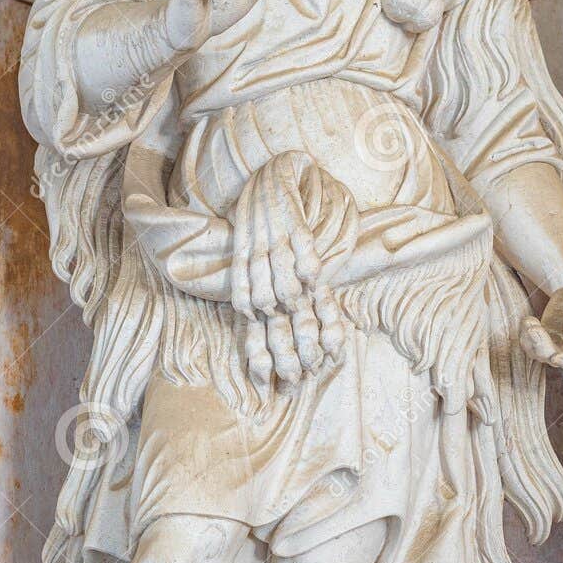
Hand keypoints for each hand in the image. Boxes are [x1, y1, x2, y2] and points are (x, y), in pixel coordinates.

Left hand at [230, 155, 357, 387]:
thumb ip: (259, 294)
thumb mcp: (250, 260)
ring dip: (304, 324)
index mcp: (242, 275)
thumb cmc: (258, 224)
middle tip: (301, 379)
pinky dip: (312, 275)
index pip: (249, 323)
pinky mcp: (294, 228)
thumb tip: (268, 332)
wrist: (269, 175)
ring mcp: (275, 247)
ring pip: (287, 292)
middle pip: (270, 317)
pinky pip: (305, 258)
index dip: (262, 356)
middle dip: (286, 353)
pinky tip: (320, 290)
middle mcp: (256, 264)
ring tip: (320, 352)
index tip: (276, 387)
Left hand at [519, 270, 562, 378]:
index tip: (557, 355)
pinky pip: (530, 345)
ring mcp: (557, 344)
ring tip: (530, 321)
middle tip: (534, 328)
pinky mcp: (543, 337)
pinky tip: (528, 320)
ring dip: (531, 341)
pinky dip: (525, 335)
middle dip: (543, 348)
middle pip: (557, 362)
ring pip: (540, 355)